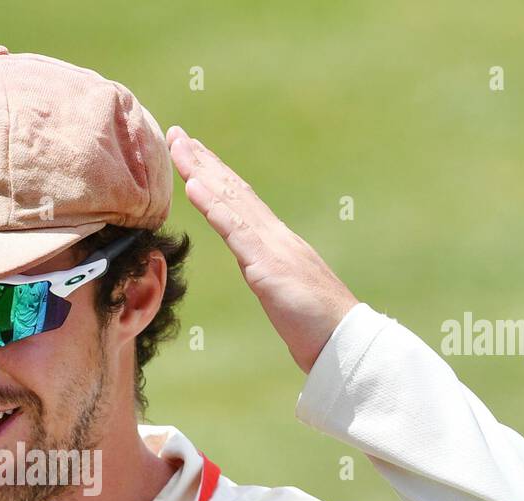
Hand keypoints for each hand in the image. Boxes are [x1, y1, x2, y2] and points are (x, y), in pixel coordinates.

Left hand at [167, 125, 358, 373]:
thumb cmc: (320, 327)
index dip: (217, 176)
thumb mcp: (288, 295)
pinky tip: (193, 185)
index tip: (194, 153)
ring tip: (179, 146)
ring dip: (202, 171)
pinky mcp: (269, 265)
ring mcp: (273, 247)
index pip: (242, 202)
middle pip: (234, 190)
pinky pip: (235, 229)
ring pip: (231, 200)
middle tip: (177, 134)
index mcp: (277, 244)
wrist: (346, 342)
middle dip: (204, 161)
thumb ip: (273, 277)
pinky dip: (213, 205)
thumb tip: (263, 274)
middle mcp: (275, 237)